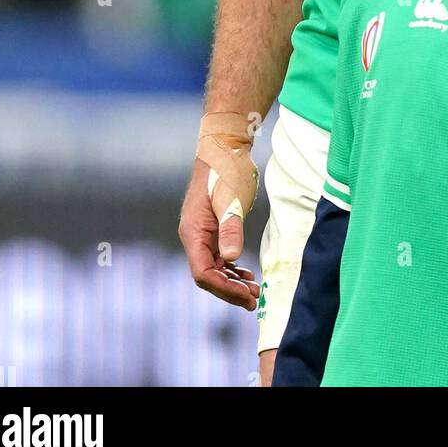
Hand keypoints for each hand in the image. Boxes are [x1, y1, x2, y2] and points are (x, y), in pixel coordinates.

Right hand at [179, 158, 259, 309]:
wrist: (224, 147)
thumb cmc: (226, 170)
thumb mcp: (230, 199)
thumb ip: (231, 227)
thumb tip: (232, 257)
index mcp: (193, 233)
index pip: (203, 273)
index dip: (224, 288)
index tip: (246, 295)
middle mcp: (194, 236)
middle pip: (207, 275)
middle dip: (229, 290)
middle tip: (254, 300)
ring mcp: (202, 233)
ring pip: (214, 268)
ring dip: (232, 281)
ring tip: (254, 290)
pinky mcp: (212, 228)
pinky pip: (219, 257)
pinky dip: (231, 268)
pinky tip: (245, 273)